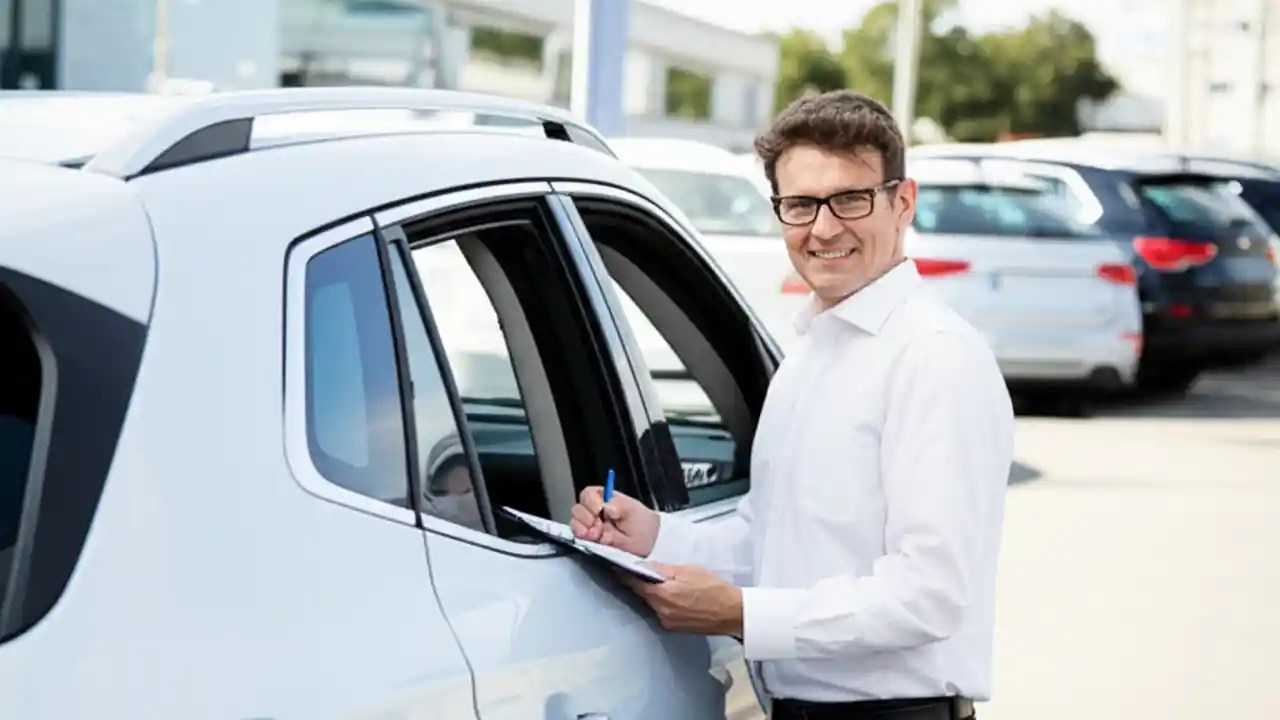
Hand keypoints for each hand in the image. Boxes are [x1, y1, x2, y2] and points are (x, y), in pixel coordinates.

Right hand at [569, 486, 659, 556]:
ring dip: (582, 527)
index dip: (590, 501)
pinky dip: (583, 537)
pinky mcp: (591, 540)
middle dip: (585, 516)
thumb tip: (607, 506)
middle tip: (597, 523)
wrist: (648, 542)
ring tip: (597, 532)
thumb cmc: (641, 521)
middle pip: (578, 509)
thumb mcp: (633, 509)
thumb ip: (619, 505)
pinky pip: (579, 536)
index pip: (588, 494)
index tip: (598, 508)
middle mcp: (595, 511)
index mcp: (604, 499)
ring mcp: (592, 526)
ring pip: (575, 522)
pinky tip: (594, 538)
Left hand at [620, 562, 743, 636]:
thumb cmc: (714, 589)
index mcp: (664, 594)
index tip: (615, 568)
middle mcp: (662, 611)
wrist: (732, 612)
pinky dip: (662, 603)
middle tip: (636, 572)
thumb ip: (665, 569)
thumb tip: (646, 566)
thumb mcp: (689, 570)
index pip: (636, 584)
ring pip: (652, 603)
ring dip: (652, 594)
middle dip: (639, 583)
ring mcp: (668, 621)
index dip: (624, 575)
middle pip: (642, 594)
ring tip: (661, 584)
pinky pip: (662, 612)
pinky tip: (671, 596)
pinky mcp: (675, 627)